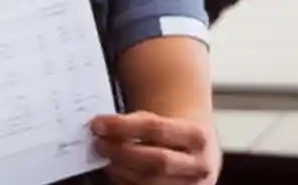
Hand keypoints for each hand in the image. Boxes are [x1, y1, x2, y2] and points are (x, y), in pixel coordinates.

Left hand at [90, 111, 217, 184]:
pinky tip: (116, 171)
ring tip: (106, 157)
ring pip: (150, 181)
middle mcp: (199, 165)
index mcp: (198, 136)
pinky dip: (125, 181)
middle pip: (156, 161)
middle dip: (122, 152)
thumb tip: (101, 125)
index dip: (123, 126)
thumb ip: (136, 122)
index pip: (156, 128)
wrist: (195, 153)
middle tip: (99, 143)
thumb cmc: (170, 133)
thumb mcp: (163, 119)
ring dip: (121, 169)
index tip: (99, 123)